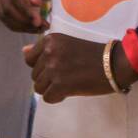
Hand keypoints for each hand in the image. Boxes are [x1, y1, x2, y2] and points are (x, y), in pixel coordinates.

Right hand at [0, 0, 53, 31]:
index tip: (39, 20)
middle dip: (23, 20)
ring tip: (39, 28)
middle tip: (42, 27)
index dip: (25, 9)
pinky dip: (16, 24)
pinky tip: (31, 27)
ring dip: (20, 25)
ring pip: (3, 13)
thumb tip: (35, 3)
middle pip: (6, 6)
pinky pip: (4, 15)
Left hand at [22, 32, 137, 102]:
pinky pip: (47, 98)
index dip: (42, 66)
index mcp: (50, 40)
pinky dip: (58, 97)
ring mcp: (53, 69)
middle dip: (48, 79)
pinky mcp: (59, 85)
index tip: (58, 66)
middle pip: (34, 75)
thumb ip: (44, 49)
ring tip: (69, 83)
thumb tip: (23, 51)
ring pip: (38, 87)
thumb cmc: (92, 54)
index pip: (29, 59)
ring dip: (52, 89)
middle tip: (67, 75)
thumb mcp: (66, 45)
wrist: (114, 64)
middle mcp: (48, 52)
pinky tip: (70, 90)